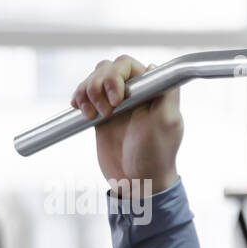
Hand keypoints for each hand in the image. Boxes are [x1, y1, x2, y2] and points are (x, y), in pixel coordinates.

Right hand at [72, 55, 181, 196]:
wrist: (138, 182)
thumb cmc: (156, 155)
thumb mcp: (167, 122)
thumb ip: (167, 92)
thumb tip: (155, 66)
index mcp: (152, 91)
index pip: (128, 65)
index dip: (117, 76)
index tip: (117, 100)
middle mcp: (134, 93)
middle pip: (107, 68)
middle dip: (99, 85)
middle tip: (106, 112)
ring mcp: (116, 103)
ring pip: (93, 79)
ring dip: (87, 92)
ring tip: (93, 116)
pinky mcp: (100, 114)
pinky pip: (84, 94)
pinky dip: (78, 97)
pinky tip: (80, 110)